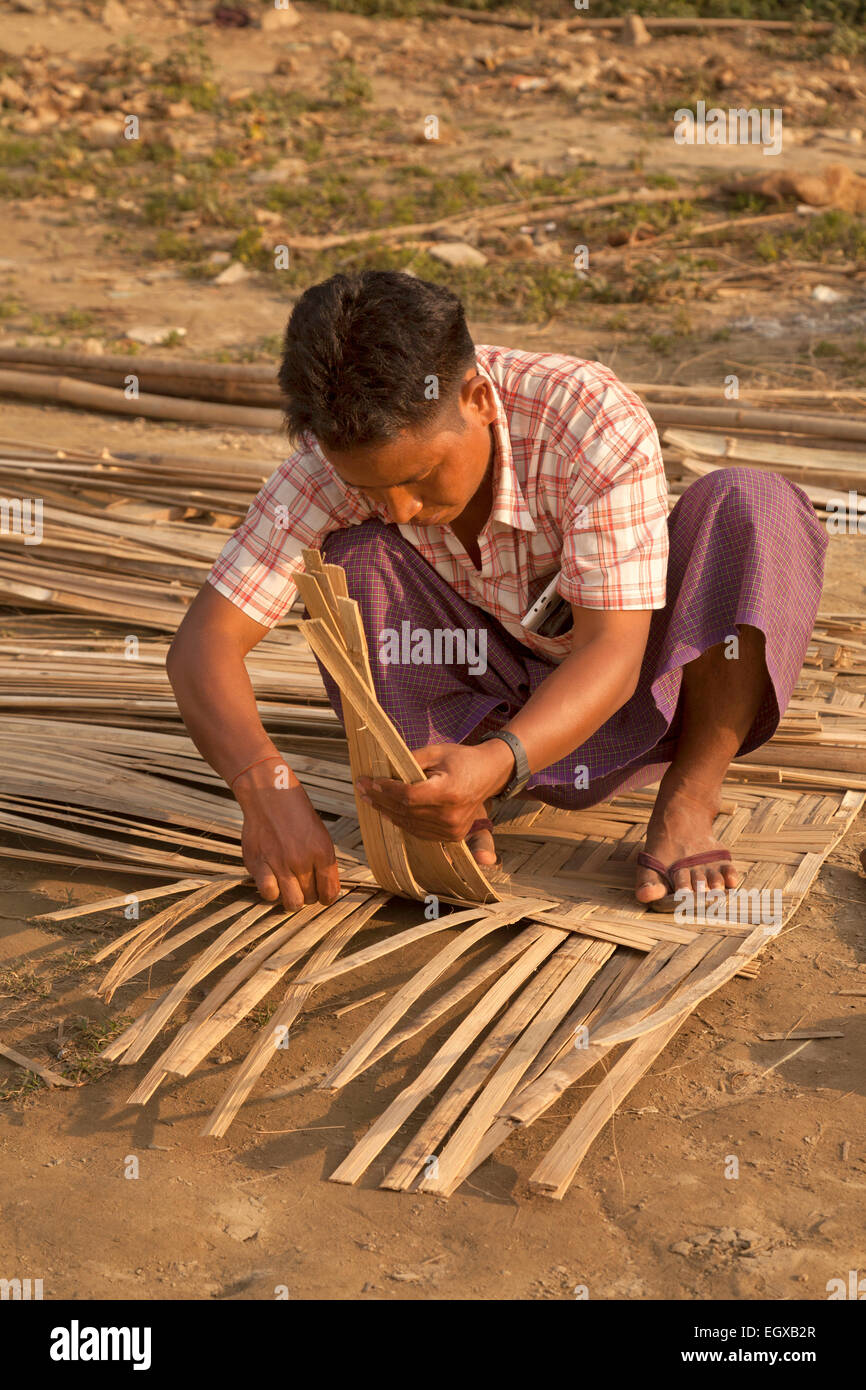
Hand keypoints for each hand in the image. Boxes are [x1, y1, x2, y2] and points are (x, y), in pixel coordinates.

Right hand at [234, 760, 339, 909]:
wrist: (269, 795)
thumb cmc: (296, 815)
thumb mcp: (320, 835)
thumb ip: (323, 862)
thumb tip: (326, 890)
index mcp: (322, 851)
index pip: (330, 891)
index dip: (327, 897)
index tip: (323, 896)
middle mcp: (301, 859)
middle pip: (311, 898)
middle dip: (309, 896)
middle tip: (304, 887)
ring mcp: (278, 862)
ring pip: (292, 902)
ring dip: (293, 899)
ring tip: (290, 889)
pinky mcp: (258, 863)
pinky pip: (269, 893)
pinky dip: (272, 892)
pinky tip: (273, 881)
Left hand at [356, 739, 514, 841]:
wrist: (489, 774)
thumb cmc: (462, 759)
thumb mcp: (436, 751)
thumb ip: (410, 760)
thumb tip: (382, 769)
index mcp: (449, 792)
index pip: (408, 795)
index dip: (386, 790)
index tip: (369, 781)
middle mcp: (451, 815)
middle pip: (406, 811)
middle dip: (380, 799)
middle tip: (361, 788)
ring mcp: (452, 829)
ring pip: (409, 823)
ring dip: (386, 811)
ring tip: (370, 798)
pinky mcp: (452, 835)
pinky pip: (419, 831)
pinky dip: (401, 821)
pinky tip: (387, 810)